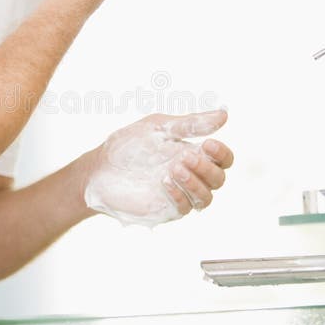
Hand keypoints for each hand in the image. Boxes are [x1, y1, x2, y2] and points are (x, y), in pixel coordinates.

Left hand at [84, 110, 232, 226]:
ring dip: (194, 183)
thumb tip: (225, 115)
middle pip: (218, 180)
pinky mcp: (165, 210)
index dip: (222, 154)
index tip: (208, 144)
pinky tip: (164, 182)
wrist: (99, 169)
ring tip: (174, 168)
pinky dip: (178, 195)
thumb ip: (191, 124)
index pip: (223, 160)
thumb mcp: (159, 127)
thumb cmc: (129, 145)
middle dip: (206, 168)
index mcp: (193, 154)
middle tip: (186, 156)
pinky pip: (183, 208)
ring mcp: (179, 194)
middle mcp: (191, 176)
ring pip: (205, 198)